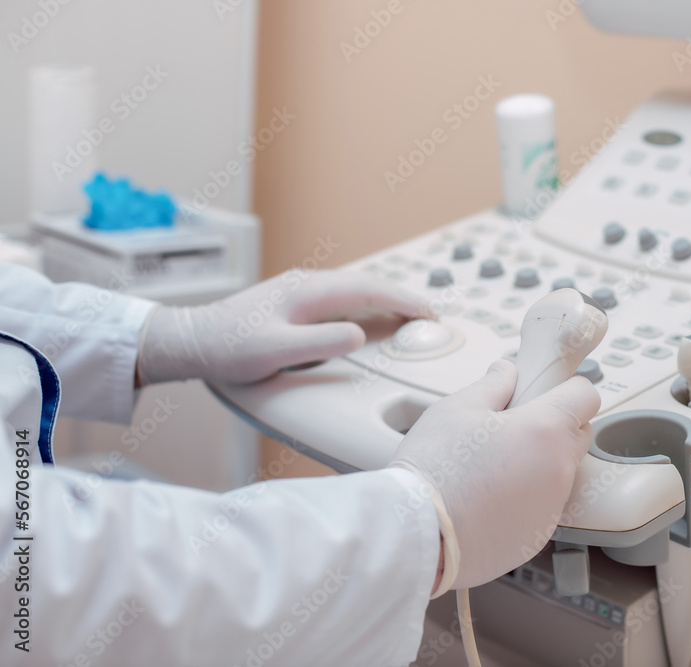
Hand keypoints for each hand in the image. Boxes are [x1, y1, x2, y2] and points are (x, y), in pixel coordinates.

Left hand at [137, 270, 431, 385]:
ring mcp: (302, 291)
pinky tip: (371, 315)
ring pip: (356, 290)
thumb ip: (319, 342)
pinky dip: (367, 304)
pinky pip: (344, 298)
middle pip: (367, 285)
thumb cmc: (227, 347)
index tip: (429, 313)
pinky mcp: (296, 302)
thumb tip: (358, 335)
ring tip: (409, 315)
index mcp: (308, 292)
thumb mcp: (274, 351)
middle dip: (402, 297)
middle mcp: (308, 285)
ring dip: (386, 299)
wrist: (192, 340)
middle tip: (430, 316)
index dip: (403, 300)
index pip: (369, 290)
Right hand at [391, 359, 599, 589]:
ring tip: (495, 466)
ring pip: (561, 472)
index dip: (567, 388)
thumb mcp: (458, 408)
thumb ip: (493, 385)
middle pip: (579, 435)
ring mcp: (551, 507)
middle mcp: (558, 470)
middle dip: (556, 425)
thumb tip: (507, 373)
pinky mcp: (538, 536)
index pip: (586, 396)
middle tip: (516, 426)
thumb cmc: (434, 469)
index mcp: (544, 430)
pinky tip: (491, 497)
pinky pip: (543, 506)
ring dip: (541, 463)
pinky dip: (527, 498)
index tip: (547, 390)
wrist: (417, 534)